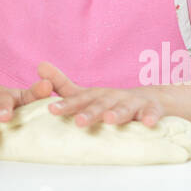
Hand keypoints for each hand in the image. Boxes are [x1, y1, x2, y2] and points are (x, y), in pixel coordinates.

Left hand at [34, 61, 164, 127]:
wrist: (152, 100)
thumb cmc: (111, 101)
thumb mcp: (87, 94)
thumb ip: (63, 85)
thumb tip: (38, 66)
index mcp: (96, 96)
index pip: (78, 101)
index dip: (65, 105)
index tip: (51, 110)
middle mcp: (113, 97)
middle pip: (100, 105)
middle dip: (90, 113)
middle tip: (78, 122)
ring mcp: (133, 103)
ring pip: (125, 109)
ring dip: (118, 113)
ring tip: (109, 120)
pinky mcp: (152, 110)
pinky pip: (152, 114)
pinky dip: (151, 117)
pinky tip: (149, 124)